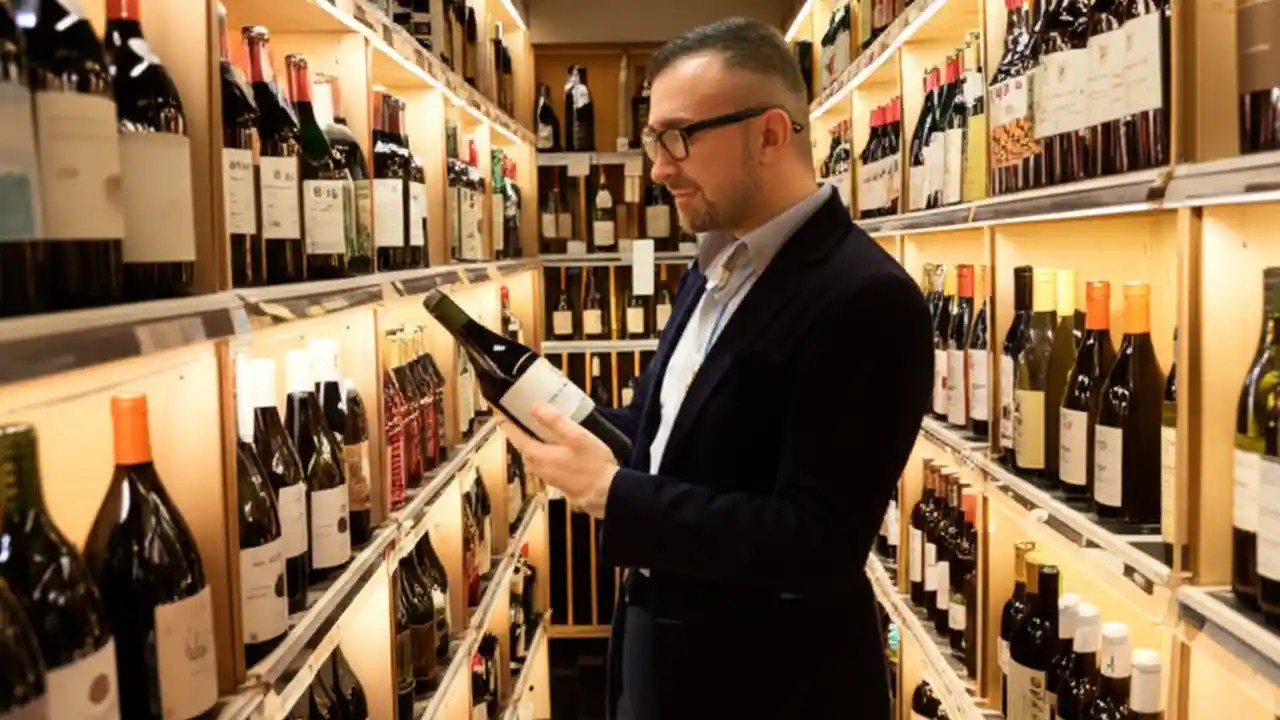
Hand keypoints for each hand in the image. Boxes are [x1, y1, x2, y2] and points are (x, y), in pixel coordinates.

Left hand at [500, 404, 618, 518]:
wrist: (606, 494)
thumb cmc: (592, 463)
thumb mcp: (576, 436)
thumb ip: (555, 421)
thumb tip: (534, 407)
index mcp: (538, 455)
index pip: (516, 437)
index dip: (508, 425)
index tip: (501, 415)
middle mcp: (538, 468)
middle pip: (524, 449)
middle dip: (521, 436)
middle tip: (524, 422)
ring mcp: (548, 478)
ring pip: (534, 460)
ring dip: (533, 447)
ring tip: (541, 435)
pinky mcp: (558, 484)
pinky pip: (544, 467)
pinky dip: (545, 456)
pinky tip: (558, 452)